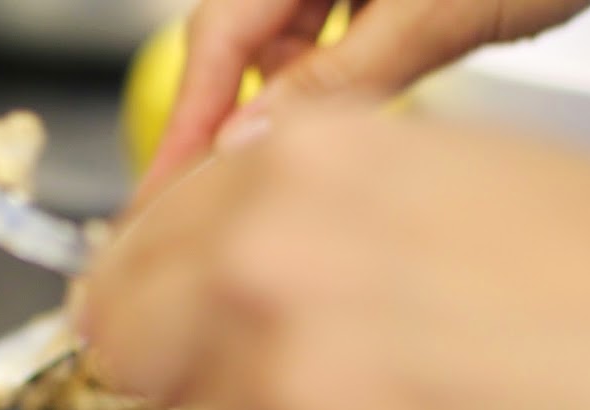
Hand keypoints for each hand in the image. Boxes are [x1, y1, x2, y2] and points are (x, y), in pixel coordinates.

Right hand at [144, 0, 589, 188]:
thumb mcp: (436, 12)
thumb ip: (338, 76)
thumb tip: (249, 140)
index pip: (217, 41)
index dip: (181, 128)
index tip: (153, 196)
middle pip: (241, 46)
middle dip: (223, 127)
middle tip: (199, 210)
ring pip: (286, 52)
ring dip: (282, 114)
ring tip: (272, 181)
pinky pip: (331, 45)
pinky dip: (327, 91)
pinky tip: (336, 131)